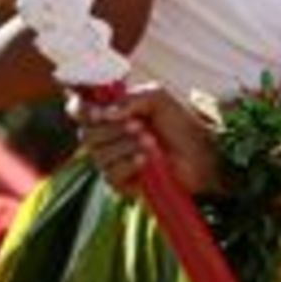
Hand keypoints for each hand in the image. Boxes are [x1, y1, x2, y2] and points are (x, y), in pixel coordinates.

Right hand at [67, 83, 220, 195]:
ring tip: (150, 142)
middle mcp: (107, 137)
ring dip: (125, 146)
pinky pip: (110, 174)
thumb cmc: (181, 125)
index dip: (80, 109)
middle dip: (112, 129)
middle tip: (139, 125)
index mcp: (111, 113)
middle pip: (85, 134)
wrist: (202, 156)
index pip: (78, 110)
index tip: (96, 111)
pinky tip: (146, 161)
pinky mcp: (121, 183)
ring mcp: (112, 161)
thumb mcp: (158, 98)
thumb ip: (130, 98)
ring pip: (97, 155)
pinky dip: (128, 164)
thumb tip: (105, 113)